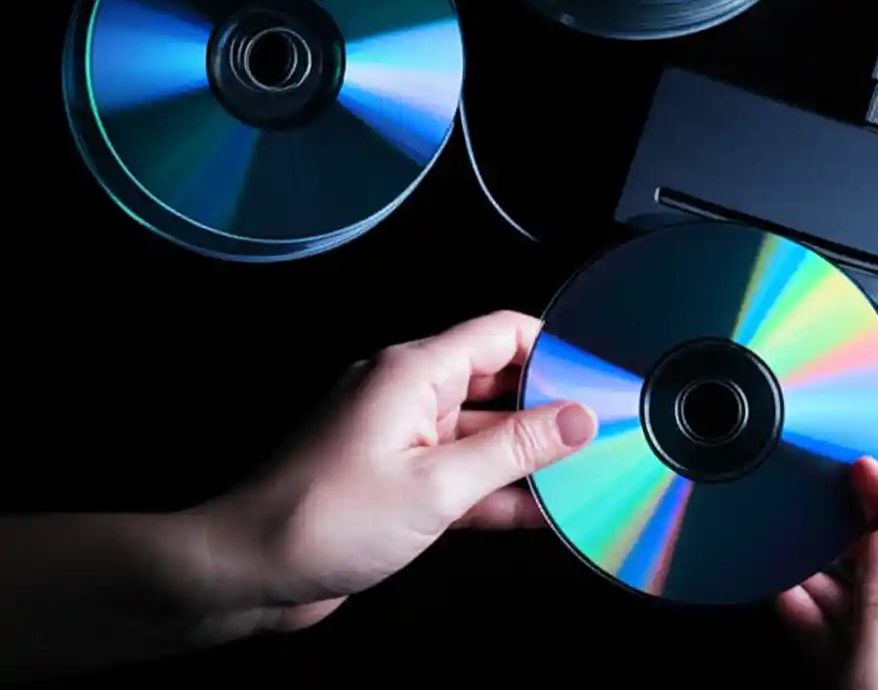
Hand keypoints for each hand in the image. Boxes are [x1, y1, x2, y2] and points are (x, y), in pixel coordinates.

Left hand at [196, 310, 598, 633]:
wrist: (249, 572)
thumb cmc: (319, 521)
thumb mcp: (437, 486)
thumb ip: (513, 450)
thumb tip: (575, 420)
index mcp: (412, 374)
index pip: (500, 333)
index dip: (554, 346)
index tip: (597, 373)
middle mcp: (407, 396)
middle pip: (497, 382)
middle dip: (549, 404)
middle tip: (599, 429)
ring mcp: (402, 439)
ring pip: (483, 432)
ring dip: (527, 454)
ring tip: (580, 473)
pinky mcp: (399, 480)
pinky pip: (463, 472)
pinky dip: (498, 489)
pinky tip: (538, 510)